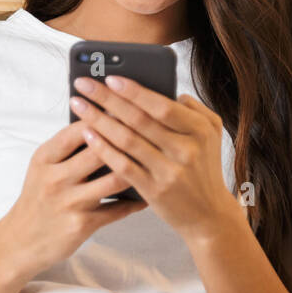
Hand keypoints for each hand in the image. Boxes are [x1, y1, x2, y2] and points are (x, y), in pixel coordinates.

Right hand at [0, 121, 148, 282]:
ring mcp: (70, 202)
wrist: (20, 242)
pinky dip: (137, 201)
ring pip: (115, 180)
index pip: (78, 129)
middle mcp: (56, 178)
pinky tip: (149, 193)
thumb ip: (68, 147)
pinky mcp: (82, 225)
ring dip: (137, 169)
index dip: (105, 115)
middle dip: (128, 138)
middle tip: (153, 129)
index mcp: (45, 158)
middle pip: (100, 150)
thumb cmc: (38, 198)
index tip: (127, 104)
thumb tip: (103, 120)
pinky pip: (118, 210)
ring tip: (156, 160)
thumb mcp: (43, 168)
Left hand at [70, 75, 245, 243]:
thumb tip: (169, 92)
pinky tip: (88, 135)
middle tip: (83, 84)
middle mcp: (186, 150)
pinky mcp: (154, 190)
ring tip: (79, 106)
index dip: (134, 91)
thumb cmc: (204, 169)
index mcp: (200, 130)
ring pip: (127, 140)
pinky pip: (123, 165)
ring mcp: (169, 171)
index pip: (162, 105)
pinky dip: (103, 148)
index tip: (110, 78)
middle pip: (139, 119)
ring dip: (98, 120)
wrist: (209, 214)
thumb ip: (194, 110)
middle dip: (107, 98)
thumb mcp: (212, 135)